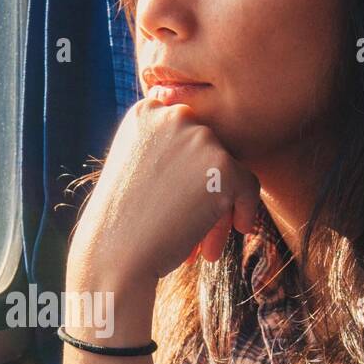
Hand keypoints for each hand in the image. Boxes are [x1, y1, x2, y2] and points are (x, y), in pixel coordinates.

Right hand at [68, 95, 260, 294]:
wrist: (115, 252)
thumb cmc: (122, 216)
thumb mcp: (133, 164)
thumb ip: (165, 144)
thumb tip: (207, 146)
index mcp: (145, 111)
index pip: (186, 129)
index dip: (187, 164)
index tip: (178, 193)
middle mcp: (172, 115)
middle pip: (209, 146)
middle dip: (205, 185)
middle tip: (191, 220)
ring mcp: (199, 138)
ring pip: (229, 167)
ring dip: (221, 201)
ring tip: (206, 238)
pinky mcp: (223, 166)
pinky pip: (248, 185)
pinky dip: (246, 209)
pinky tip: (236, 229)